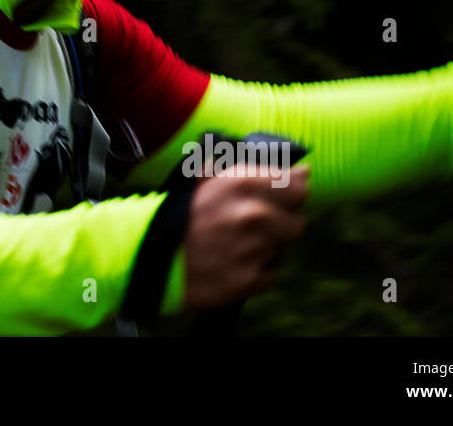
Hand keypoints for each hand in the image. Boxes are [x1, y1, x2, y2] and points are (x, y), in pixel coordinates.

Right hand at [181, 162, 309, 311]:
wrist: (150, 255)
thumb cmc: (179, 214)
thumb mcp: (206, 178)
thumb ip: (254, 171)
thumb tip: (302, 171)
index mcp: (242, 183)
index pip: (298, 187)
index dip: (295, 192)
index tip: (288, 196)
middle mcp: (253, 215)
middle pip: (296, 222)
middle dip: (281, 223)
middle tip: (254, 225)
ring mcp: (252, 249)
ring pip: (281, 249)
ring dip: (265, 246)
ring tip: (234, 243)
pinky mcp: (248, 280)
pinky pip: (269, 274)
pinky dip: (256, 271)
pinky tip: (232, 262)